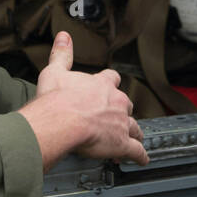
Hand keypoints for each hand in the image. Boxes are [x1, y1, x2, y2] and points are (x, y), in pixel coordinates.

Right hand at [21, 32, 147, 167]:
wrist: (61, 120)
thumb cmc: (56, 99)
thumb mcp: (55, 71)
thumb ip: (62, 54)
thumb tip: (63, 37)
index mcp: (101, 85)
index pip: (111, 79)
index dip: (110, 85)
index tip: (109, 88)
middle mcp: (116, 101)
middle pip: (126, 104)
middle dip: (122, 110)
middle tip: (116, 117)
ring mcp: (121, 123)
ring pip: (134, 127)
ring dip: (133, 132)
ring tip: (133, 138)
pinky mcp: (121, 143)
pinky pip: (136, 151)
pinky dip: (139, 155)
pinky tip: (141, 159)